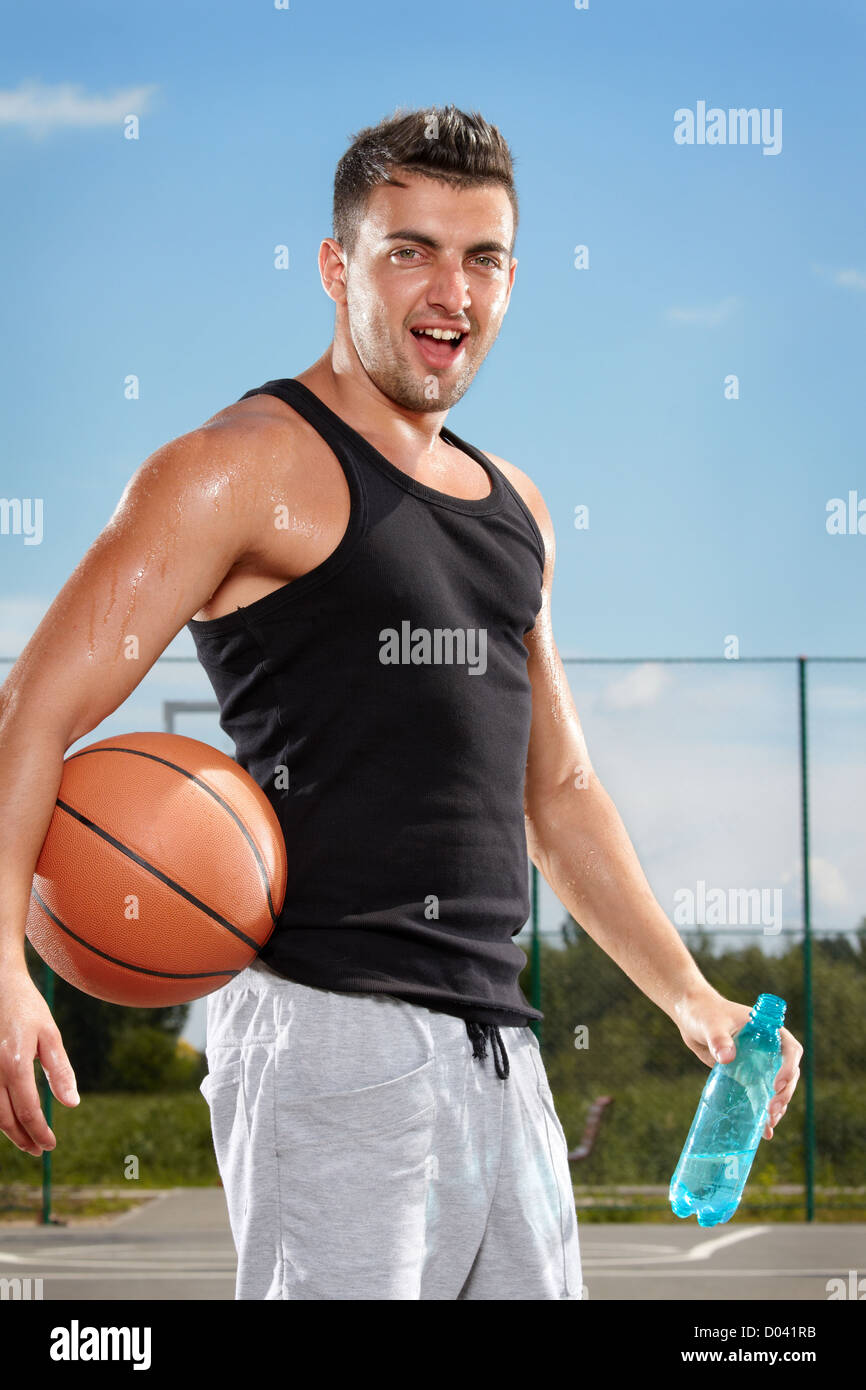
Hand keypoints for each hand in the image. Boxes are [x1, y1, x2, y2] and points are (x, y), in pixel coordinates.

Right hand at [0, 966, 78, 1154]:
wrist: (0, 986)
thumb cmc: (28, 1008)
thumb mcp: (50, 1035)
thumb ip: (60, 1071)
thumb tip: (72, 1104)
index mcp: (15, 1064)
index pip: (28, 1110)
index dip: (40, 1131)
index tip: (51, 1145)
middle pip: (5, 1118)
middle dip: (23, 1139)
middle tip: (40, 1150)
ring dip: (9, 1131)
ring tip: (27, 1142)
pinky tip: (11, 1120)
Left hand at [672, 986, 802, 1140]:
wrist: (691, 1017)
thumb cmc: (704, 1013)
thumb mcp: (711, 1025)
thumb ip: (719, 1039)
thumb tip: (727, 1058)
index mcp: (769, 1031)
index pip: (790, 1049)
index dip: (788, 1068)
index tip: (777, 1084)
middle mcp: (769, 1048)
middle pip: (787, 1074)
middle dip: (784, 1094)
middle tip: (772, 1111)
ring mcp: (759, 1063)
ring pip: (776, 1089)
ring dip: (776, 1107)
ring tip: (768, 1125)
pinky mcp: (746, 1075)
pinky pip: (759, 1095)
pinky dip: (762, 1112)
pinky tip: (763, 1131)